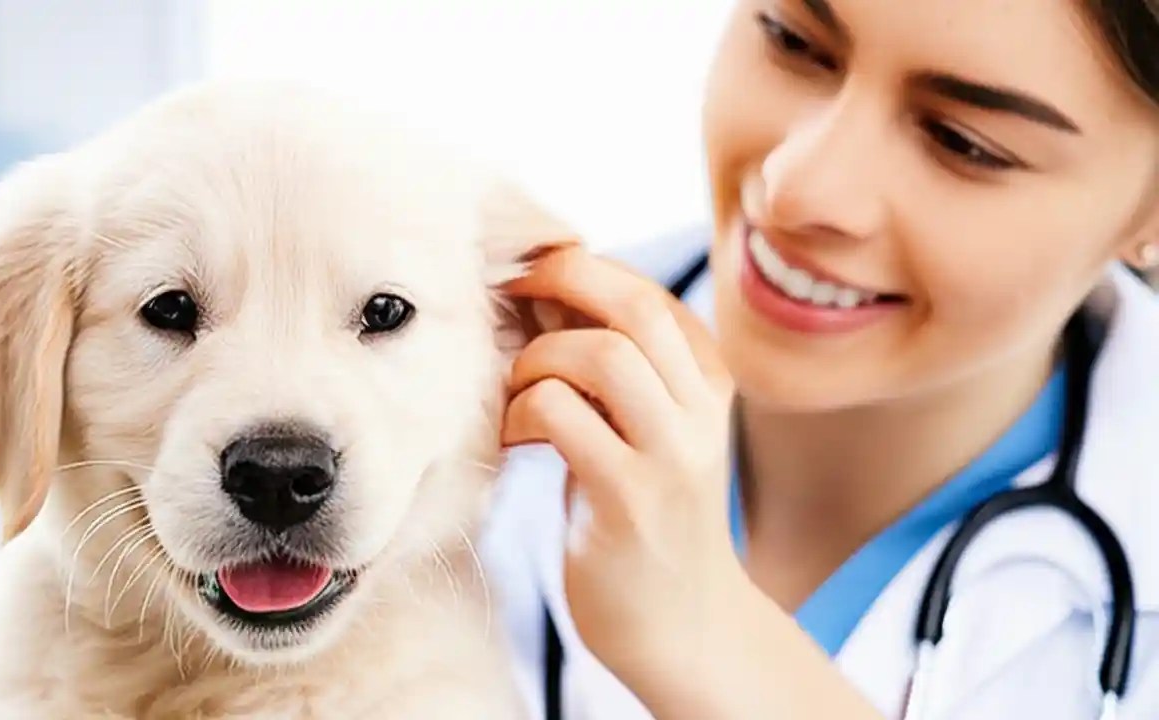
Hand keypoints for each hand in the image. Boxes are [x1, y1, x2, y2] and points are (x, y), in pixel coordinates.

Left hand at [500, 246, 743, 702]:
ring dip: (537, 361)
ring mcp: (671, 456)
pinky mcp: (630, 500)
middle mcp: (702, 411)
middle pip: (634, 306)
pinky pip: (563, 417)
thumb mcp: (642, 428)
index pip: (649, 294)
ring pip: (602, 356)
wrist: (683, 625)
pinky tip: (513, 437)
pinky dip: (523, 411)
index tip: (528, 280)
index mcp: (710, 382)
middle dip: (559, 285)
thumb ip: (606, 366)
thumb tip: (540, 289)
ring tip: (515, 394)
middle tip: (507, 303)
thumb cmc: (645, 517)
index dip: (582, 270)